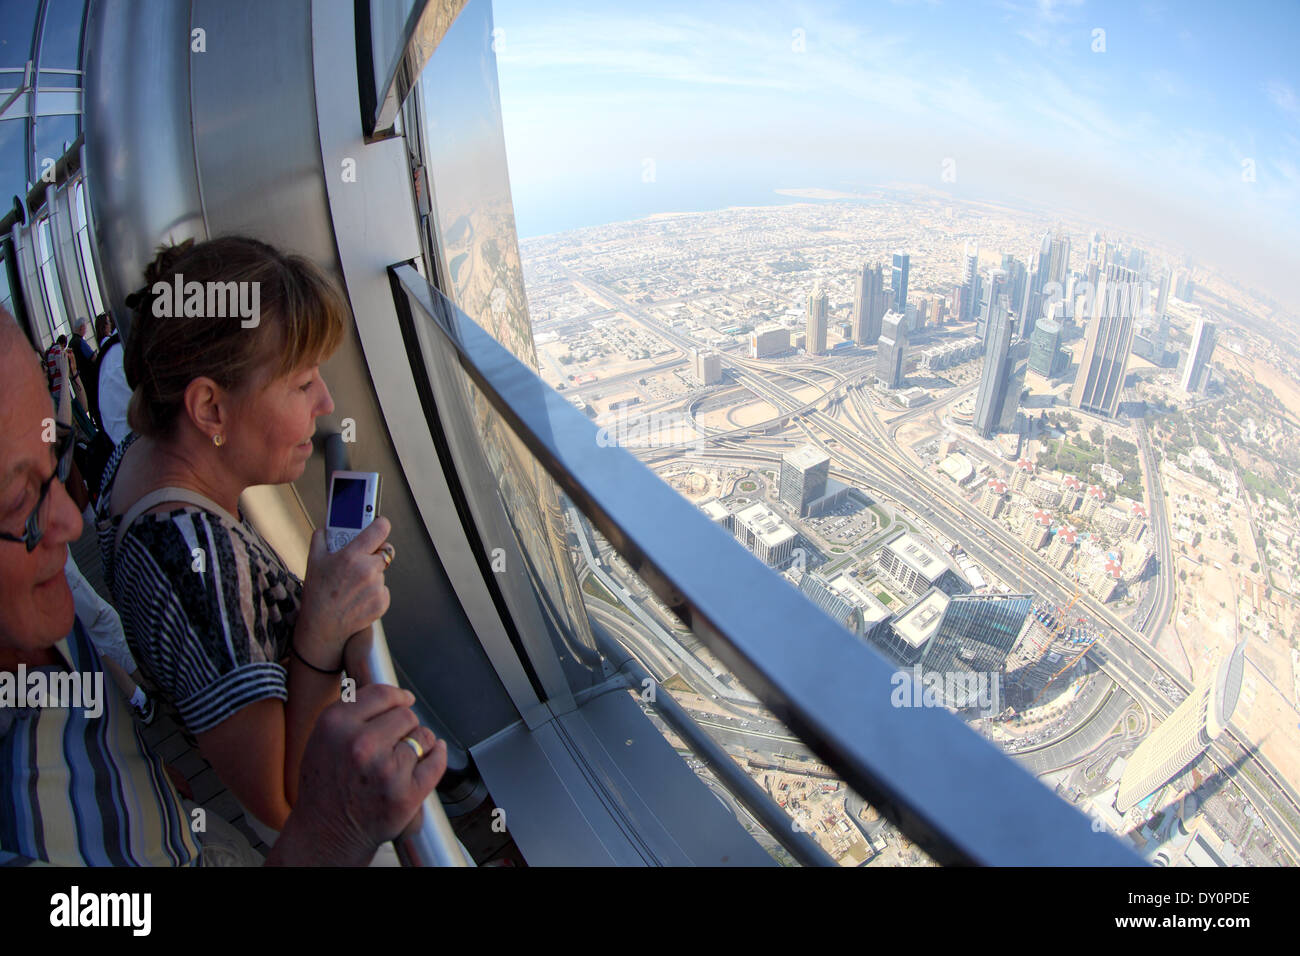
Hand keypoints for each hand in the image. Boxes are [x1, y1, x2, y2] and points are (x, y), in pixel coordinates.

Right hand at [267, 683, 446, 865]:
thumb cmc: (326, 786)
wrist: (325, 834)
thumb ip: (355, 712)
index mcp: (336, 725)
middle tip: (391, 745)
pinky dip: (436, 758)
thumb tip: (399, 696)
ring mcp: (385, 770)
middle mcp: (360, 744)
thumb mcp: (324, 738)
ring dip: (418, 745)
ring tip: (398, 762)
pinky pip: (436, 761)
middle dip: (404, 727)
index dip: (398, 696)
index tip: (404, 700)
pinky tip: (426, 762)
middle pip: (406, 714)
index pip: (383, 693)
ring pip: (423, 737)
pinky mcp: (406, 793)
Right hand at [295, 518, 392, 665]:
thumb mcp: (313, 561)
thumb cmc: (317, 594)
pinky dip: (374, 592)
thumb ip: (321, 539)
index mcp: (352, 556)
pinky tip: (358, 596)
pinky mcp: (382, 602)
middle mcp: (368, 570)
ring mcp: (377, 587)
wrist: (322, 627)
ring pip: (382, 572)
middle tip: (360, 560)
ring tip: (353, 585)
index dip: (380, 524)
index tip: (379, 524)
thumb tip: (327, 527)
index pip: (380, 529)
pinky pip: (383, 589)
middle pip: (385, 552)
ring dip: (372, 575)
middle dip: (374, 554)